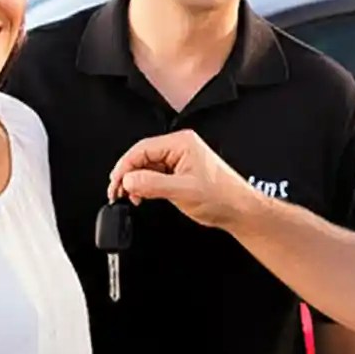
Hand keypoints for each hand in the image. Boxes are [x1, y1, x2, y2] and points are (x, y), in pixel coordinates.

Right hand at [108, 129, 258, 228]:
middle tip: (117, 192)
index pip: (142, 149)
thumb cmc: (221, 196)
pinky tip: (141, 196)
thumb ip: (152, 184)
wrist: (239, 210)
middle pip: (142, 157)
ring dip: (136, 182)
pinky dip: (145, 186)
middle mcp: (180, 148)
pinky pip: (155, 175)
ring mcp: (180, 160)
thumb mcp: (182, 190)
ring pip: (147, 167)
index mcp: (182, 143)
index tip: (115, 182)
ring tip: (129, 196)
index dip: (124, 166)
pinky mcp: (180, 172)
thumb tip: (129, 179)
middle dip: (128, 175)